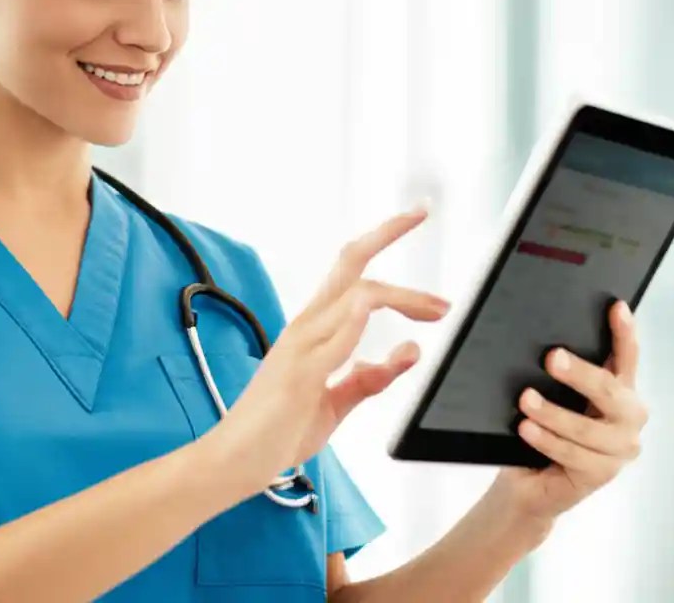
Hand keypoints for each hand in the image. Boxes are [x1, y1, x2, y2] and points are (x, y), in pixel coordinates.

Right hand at [211, 207, 450, 488]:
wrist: (235, 461)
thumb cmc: (277, 431)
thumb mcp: (337, 403)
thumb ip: (370, 378)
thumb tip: (410, 352)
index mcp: (313, 330)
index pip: (350, 274)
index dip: (382, 241)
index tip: (413, 217)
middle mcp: (306, 328)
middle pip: (350, 265)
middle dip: (388, 233)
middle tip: (423, 212)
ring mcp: (301, 348)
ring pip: (355, 297)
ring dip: (403, 297)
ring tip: (438, 310)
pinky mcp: (300, 375)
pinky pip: (336, 339)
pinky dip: (360, 323)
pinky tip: (384, 320)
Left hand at [492, 300, 648, 523]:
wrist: (529, 482)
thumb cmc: (542, 430)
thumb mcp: (553, 396)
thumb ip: (560, 374)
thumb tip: (546, 346)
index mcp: (620, 391)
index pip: (627, 356)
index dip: (624, 332)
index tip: (616, 306)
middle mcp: (629, 417)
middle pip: (610, 390)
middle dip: (580, 373)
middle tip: (552, 358)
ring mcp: (620, 447)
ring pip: (587, 428)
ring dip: (553, 413)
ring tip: (525, 400)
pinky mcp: (603, 473)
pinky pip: (573, 454)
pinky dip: (547, 440)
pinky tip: (527, 429)